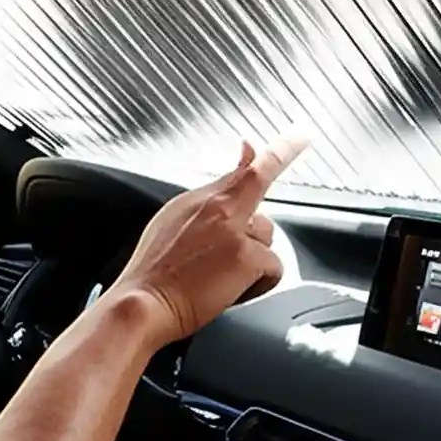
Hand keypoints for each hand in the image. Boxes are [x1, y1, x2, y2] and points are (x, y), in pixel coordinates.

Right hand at [107, 136, 308, 347]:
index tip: (299, 137)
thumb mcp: (171, 226)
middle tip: (232, 252)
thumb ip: (203, 204)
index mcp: (199, 200)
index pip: (245, 167)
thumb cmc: (153, 273)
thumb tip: (223, 192)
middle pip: (259, 188)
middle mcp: (219, 207)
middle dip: (255, 216)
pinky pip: (273, 267)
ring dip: (252, 257)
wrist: (141, 303)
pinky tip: (231, 292)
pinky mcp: (246, 257)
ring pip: (267, 235)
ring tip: (220, 278)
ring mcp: (234, 230)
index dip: (277, 151)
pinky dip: (258, 284)